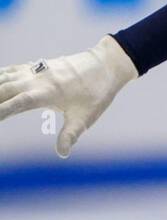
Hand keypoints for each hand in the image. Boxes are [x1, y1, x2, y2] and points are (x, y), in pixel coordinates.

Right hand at [0, 34, 137, 156]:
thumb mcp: (85, 118)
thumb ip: (70, 135)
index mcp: (46, 93)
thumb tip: (62, 153)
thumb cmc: (95, 94)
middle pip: (4, 90)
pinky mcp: (34, 66)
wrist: (103, 66)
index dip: (1, 111)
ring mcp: (33, 71)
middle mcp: (35, 80)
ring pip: (3, 79)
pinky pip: (9, 71)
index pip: (16, 103)